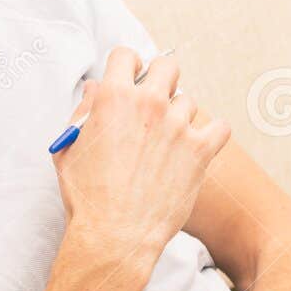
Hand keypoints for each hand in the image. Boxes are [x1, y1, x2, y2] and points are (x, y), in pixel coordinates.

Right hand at [53, 47, 229, 265]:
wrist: (115, 235)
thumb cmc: (87, 197)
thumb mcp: (70, 149)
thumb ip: (83, 112)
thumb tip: (94, 89)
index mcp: (114, 98)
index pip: (126, 56)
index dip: (127, 65)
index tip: (131, 78)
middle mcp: (149, 105)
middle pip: (168, 67)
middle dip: (161, 80)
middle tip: (155, 104)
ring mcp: (177, 126)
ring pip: (189, 103)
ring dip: (180, 117)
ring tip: (167, 144)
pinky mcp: (200, 151)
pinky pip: (220, 127)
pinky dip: (211, 135)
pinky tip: (198, 147)